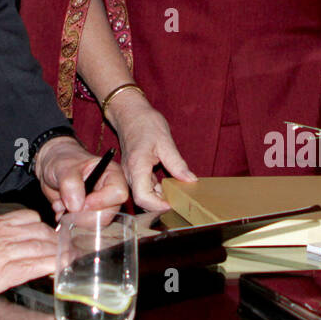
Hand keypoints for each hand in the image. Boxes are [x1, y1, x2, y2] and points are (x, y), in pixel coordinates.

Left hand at [33, 136, 128, 217]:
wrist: (51, 168)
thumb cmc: (62, 160)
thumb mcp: (64, 167)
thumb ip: (70, 183)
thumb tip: (76, 207)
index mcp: (112, 174)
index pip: (118, 193)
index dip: (100, 201)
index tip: (81, 202)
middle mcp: (109, 192)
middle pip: (107, 214)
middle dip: (84, 216)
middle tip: (66, 209)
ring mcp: (100, 206)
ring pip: (95, 224)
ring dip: (74, 220)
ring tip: (61, 206)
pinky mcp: (89, 217)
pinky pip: (83, 228)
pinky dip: (69, 223)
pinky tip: (60, 210)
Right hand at [104, 92, 195, 211]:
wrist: (130, 113)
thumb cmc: (145, 123)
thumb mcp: (165, 141)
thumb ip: (177, 163)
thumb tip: (190, 180)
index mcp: (137, 167)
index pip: (142, 198)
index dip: (157, 206)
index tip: (173, 204)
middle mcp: (130, 173)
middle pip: (142, 200)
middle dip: (160, 204)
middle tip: (179, 201)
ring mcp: (131, 173)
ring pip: (143, 195)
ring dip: (158, 197)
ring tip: (177, 192)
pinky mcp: (134, 171)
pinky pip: (144, 187)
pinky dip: (156, 190)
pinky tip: (169, 185)